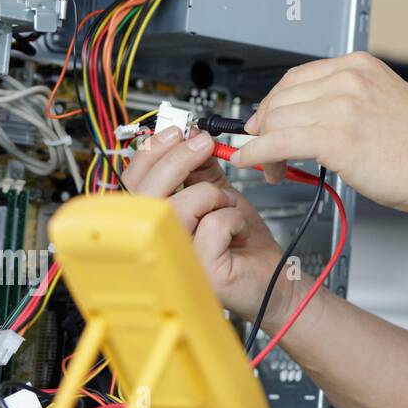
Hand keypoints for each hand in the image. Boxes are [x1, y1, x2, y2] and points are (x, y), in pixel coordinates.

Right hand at [120, 125, 296, 323]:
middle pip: (144, 195)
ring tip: (227, 205)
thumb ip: (200, 171)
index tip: (176, 132)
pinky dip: (232, 218)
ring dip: (211, 195)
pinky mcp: (201, 272)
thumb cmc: (242, 243)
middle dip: (176, 160)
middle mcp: (157, 244)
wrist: (275, 276)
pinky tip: (238, 230)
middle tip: (203, 144)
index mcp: (154, 224)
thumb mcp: (219, 196)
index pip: (131, 185)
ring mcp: (175, 261)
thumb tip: (189, 137)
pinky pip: (211, 227)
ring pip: (178, 207)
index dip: (149, 154)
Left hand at [232, 50, 407, 216]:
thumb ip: (346, 100)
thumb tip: (304, 117)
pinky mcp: (336, 139)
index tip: (266, 121)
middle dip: (265, 127)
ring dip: (262, 147)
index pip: (297, 77)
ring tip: (271, 167)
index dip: (274, 103)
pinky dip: (257, 154)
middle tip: (263, 149)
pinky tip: (252, 163)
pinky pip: (278, 143)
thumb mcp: (384, 101)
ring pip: (276, 121)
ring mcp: (342, 106)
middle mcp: (349, 79)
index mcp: (360, 66)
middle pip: (281, 98)